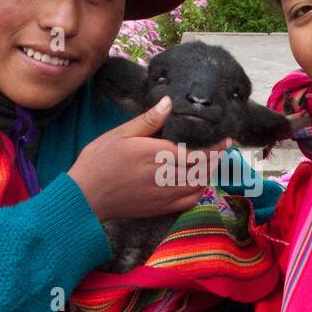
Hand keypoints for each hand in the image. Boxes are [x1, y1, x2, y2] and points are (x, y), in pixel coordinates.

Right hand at [67, 97, 229, 222]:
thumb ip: (148, 121)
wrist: (85, 197)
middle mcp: (164, 176)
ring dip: (209, 174)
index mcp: (156, 154)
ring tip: (213, 162)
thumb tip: (169, 103)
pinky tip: (198, 183)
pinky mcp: (159, 208)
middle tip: (223, 148)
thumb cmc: (98, 161)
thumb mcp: (120, 134)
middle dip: (216, 159)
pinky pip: (188, 202)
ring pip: (198, 185)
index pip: (196, 152)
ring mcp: (163, 195)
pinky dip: (198, 192)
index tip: (226, 139)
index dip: (215, 147)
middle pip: (202, 169)